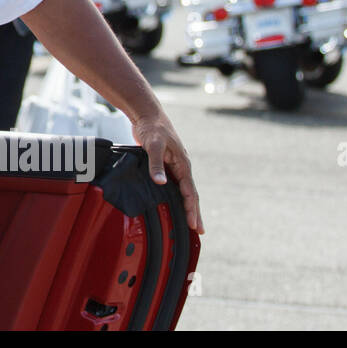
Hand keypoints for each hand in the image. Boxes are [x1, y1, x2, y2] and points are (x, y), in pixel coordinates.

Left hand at [131, 115, 203, 233]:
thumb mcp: (154, 145)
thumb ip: (156, 164)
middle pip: (190, 194)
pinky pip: (173, 185)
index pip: (189, 191)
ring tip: (191, 223)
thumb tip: (161, 183)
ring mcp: (174, 167)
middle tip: (199, 230)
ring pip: (182, 191)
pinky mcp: (165, 166)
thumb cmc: (153, 128)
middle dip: (194, 212)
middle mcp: (181, 167)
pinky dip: (175, 197)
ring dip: (187, 206)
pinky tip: (173, 206)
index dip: (191, 208)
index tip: (193, 223)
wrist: (147, 116)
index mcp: (182, 164)